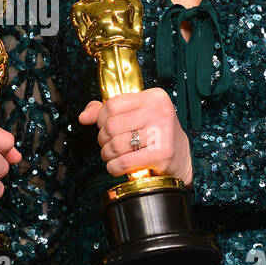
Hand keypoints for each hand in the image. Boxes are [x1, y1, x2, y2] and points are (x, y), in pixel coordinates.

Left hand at [78, 88, 192, 185]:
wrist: (182, 158)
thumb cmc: (155, 135)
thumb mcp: (135, 116)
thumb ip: (107, 112)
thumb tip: (84, 117)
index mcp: (153, 97)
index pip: (112, 105)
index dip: (101, 120)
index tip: (106, 129)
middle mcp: (160, 111)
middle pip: (111, 126)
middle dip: (103, 140)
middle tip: (110, 146)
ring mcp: (162, 132)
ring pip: (115, 145)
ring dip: (108, 155)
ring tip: (114, 157)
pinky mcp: (162, 154)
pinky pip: (124, 162)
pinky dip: (114, 168)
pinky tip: (118, 167)